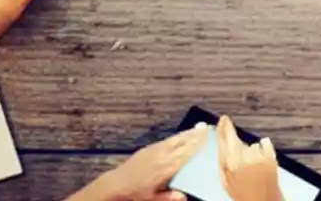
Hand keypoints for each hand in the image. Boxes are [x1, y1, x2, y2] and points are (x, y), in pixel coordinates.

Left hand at [71, 125, 208, 200]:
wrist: (114, 186)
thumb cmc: (134, 194)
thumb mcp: (153, 199)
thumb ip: (169, 197)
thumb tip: (184, 196)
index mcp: (164, 168)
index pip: (184, 153)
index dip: (196, 144)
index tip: (206, 136)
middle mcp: (160, 157)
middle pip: (180, 143)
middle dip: (193, 134)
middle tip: (205, 126)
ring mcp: (153, 151)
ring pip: (173, 140)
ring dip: (185, 133)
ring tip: (197, 127)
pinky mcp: (147, 150)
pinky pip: (165, 141)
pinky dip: (175, 137)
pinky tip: (179, 137)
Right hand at [217, 116, 283, 200]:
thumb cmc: (244, 194)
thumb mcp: (226, 181)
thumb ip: (223, 162)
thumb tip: (222, 144)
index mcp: (228, 165)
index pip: (223, 140)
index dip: (223, 128)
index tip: (223, 119)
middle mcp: (241, 158)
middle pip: (235, 138)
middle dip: (232, 133)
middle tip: (231, 130)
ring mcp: (256, 156)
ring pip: (251, 144)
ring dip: (251, 151)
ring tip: (252, 166)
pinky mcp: (269, 156)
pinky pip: (264, 143)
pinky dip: (264, 149)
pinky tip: (261, 161)